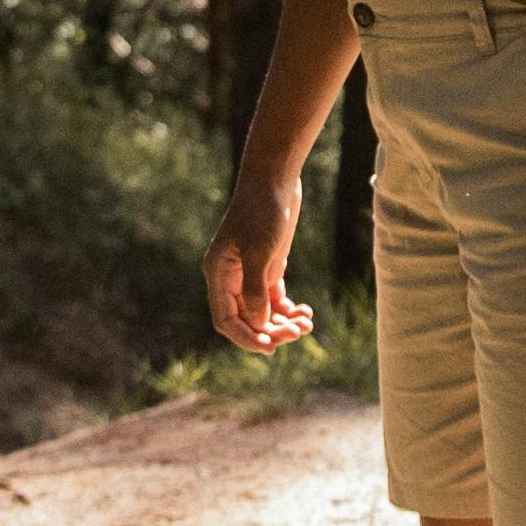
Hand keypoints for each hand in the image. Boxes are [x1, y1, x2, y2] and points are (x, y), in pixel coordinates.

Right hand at [207, 178, 312, 352]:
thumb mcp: (259, 252)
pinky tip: (306, 312)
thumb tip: (258, 325)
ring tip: (306, 323)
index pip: (226, 319)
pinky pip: (274, 300)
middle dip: (272, 330)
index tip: (270, 346)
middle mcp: (231, 278)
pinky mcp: (267, 267)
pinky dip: (288, 310)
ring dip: (284, 322)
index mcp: (219, 275)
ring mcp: (249, 274)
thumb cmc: (262, 211)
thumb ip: (256, 291)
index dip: (246, 337)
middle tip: (297, 333)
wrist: (274, 179)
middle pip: (247, 320)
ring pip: (263, 313)